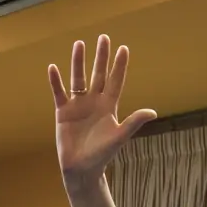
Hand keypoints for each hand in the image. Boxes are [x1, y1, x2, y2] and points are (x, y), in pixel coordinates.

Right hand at [48, 35, 155, 185]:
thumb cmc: (102, 155)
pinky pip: (59, 92)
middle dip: (101, 56)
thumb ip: (134, 122)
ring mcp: (78, 106)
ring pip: (78, 78)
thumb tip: (152, 112)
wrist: (82, 169)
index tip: (123, 48)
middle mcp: (94, 102)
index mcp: (109, 107)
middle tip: (104, 37)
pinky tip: (53, 68)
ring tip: (79, 44)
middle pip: (98, 74)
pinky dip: (56, 81)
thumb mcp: (119, 137)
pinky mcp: (63, 112)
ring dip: (78, 62)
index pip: (115, 81)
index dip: (119, 65)